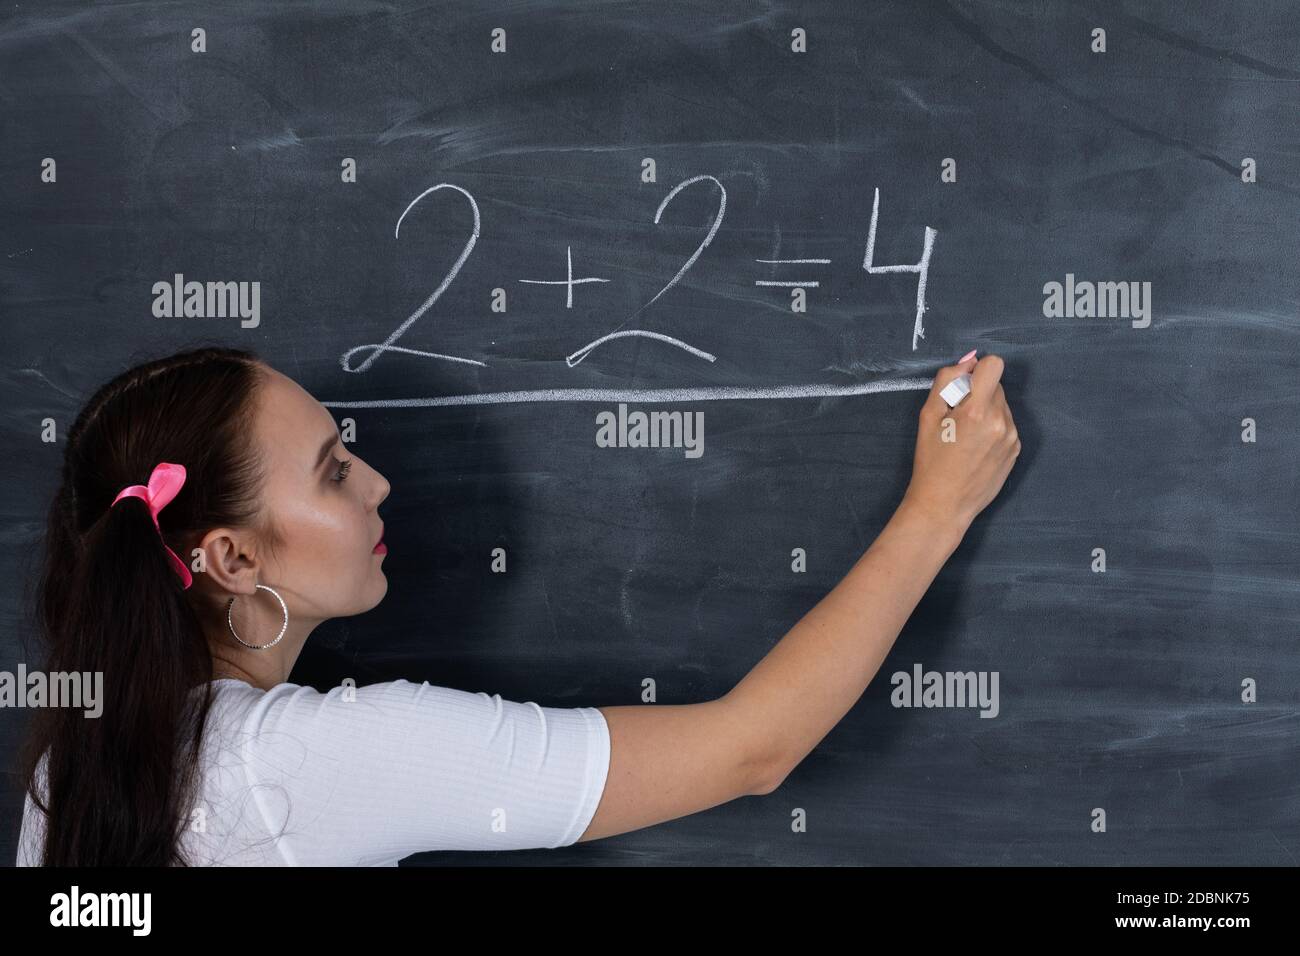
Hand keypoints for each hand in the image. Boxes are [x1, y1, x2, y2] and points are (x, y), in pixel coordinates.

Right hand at [900, 352, 1019, 534]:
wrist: (944, 504)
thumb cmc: (931, 461)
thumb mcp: (928, 416)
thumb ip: (947, 381)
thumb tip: (969, 360)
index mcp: (977, 410)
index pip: (994, 365)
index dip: (977, 371)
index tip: (963, 387)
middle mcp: (1001, 421)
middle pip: (996, 386)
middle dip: (977, 394)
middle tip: (957, 419)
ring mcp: (1012, 437)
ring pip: (1002, 405)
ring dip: (986, 412)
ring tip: (966, 437)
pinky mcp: (1016, 450)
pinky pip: (1006, 425)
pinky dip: (992, 429)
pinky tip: (976, 448)